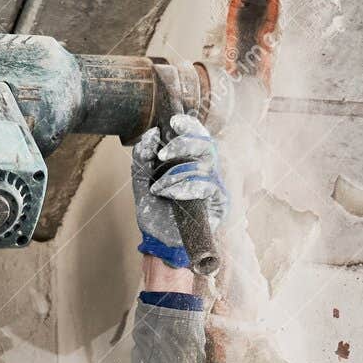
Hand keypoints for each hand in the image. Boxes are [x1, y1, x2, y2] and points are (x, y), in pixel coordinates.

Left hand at [132, 114, 225, 268]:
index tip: (173, 122)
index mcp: (190, 161)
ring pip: (202, 166)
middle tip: (163, 155)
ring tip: (159, 188)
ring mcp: (214, 185)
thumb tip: (151, 134)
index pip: (197, 135)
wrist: (159, 241)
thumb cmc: (155, 212)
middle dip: (183, 144)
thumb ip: (143, 157)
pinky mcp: (220, 202)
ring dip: (175, 175)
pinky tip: (171, 195)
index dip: (189, 125)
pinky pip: (206, 185)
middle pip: (205, 144)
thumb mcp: (142, 182)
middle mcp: (205, 170)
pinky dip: (185, 188)